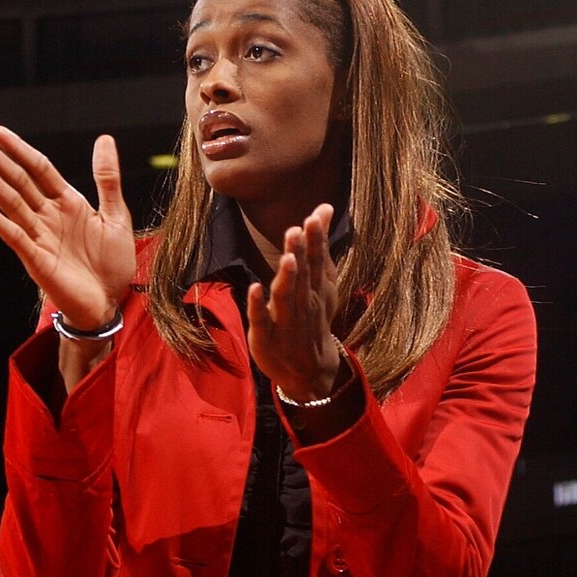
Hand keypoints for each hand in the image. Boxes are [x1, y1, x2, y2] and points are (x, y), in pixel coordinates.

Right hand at [0, 127, 135, 329]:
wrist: (109, 304)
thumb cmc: (112, 265)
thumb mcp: (117, 215)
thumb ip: (107, 179)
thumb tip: (104, 139)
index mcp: (67, 203)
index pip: (38, 169)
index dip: (18, 149)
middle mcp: (48, 216)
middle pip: (18, 181)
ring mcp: (39, 236)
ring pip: (11, 203)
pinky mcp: (36, 259)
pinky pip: (13, 235)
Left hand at [246, 204, 341, 402]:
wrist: (310, 370)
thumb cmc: (313, 317)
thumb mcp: (322, 283)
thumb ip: (319, 245)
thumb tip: (323, 206)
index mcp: (316, 289)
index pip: (317, 261)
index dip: (316, 240)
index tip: (314, 217)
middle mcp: (304, 303)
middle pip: (302, 277)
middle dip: (300, 254)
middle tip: (296, 229)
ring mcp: (285, 321)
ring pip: (285, 297)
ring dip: (286, 279)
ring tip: (286, 258)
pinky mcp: (266, 338)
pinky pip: (261, 321)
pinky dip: (257, 306)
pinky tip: (253, 288)